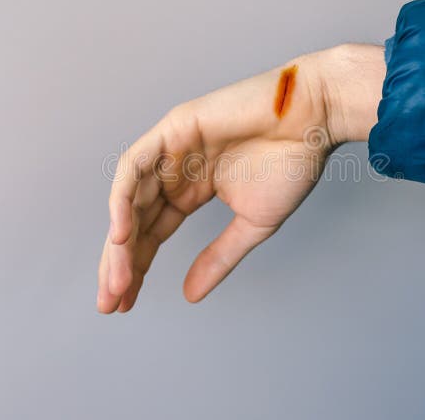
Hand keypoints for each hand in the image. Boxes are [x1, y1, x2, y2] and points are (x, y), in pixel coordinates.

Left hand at [97, 43, 385, 312]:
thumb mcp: (251, 225)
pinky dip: (123, 198)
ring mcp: (170, 149)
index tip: (124, 304)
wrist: (312, 121)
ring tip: (118, 279)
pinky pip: (135, 165)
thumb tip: (190, 295)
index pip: (151, 234)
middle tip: (112, 302)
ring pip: (129, 199)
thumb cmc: (291, 164)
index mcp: (189, 192)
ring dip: (120, 240)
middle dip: (120, 263)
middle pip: (134, 221)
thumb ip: (218, 258)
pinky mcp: (173, 128)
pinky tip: (121, 233)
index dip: (137, 268)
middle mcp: (173, 172)